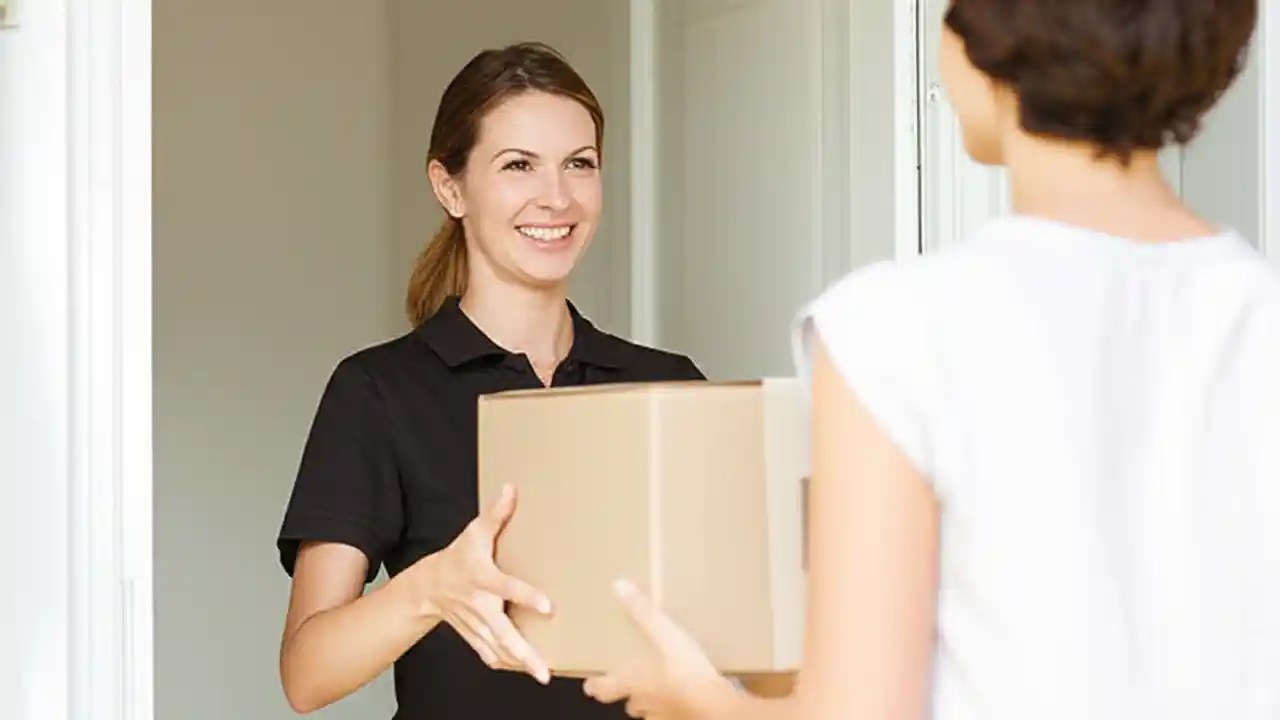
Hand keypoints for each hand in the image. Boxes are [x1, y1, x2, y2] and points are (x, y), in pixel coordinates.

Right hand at [420, 484, 553, 682]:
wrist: (428, 585)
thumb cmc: (459, 557)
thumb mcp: (475, 532)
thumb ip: (497, 514)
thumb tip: (512, 489)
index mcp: (482, 578)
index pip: (507, 588)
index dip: (527, 597)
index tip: (549, 607)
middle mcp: (479, 605)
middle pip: (502, 632)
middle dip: (523, 651)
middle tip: (543, 669)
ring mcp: (475, 624)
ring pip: (497, 648)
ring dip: (518, 662)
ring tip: (541, 673)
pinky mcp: (474, 635)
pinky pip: (489, 653)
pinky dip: (505, 663)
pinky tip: (523, 669)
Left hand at [582, 580, 738, 718]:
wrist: (712, 703)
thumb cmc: (682, 669)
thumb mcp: (663, 634)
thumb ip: (642, 612)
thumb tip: (617, 585)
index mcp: (633, 682)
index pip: (605, 689)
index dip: (597, 685)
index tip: (590, 685)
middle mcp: (645, 703)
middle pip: (631, 704)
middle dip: (631, 696)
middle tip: (633, 687)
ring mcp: (664, 716)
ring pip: (651, 714)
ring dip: (653, 705)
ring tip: (663, 693)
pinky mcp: (684, 719)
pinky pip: (675, 716)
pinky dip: (677, 709)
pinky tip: (687, 701)